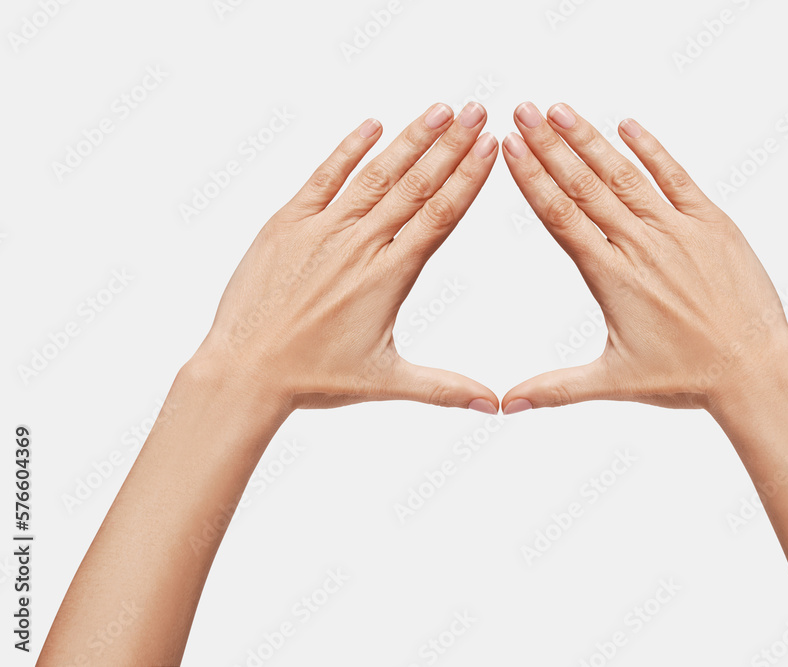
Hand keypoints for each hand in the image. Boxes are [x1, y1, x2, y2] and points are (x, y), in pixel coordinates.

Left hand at [194, 102, 499, 413]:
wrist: (245, 372)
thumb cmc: (313, 380)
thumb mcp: (387, 382)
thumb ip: (445, 387)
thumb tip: (493, 405)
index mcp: (389, 277)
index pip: (440, 215)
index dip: (468, 177)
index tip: (490, 146)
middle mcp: (360, 245)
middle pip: (416, 185)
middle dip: (451, 144)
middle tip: (478, 108)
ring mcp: (322, 230)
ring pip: (376, 175)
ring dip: (410, 139)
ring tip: (441, 109)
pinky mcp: (287, 224)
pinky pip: (322, 177)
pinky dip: (348, 149)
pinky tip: (372, 124)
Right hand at [501, 102, 787, 412]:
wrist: (754, 371)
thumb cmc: (685, 379)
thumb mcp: (612, 382)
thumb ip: (555, 388)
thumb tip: (506, 404)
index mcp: (610, 278)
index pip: (560, 216)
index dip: (532, 178)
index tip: (509, 147)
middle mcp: (639, 246)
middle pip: (584, 186)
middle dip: (549, 145)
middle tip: (521, 110)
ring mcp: (677, 231)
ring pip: (624, 176)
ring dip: (590, 140)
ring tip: (560, 109)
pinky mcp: (712, 224)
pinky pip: (677, 178)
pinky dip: (652, 149)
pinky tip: (627, 124)